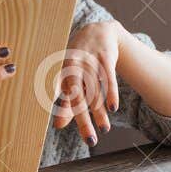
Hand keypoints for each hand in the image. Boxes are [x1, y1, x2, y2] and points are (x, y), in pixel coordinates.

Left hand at [51, 20, 123, 145]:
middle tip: (90, 140)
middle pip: (79, 97)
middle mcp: (75, 66)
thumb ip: (65, 101)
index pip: (62, 95)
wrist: (97, 31)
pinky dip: (111, 93)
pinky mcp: (106, 58)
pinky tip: (112, 108)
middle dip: (84, 119)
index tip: (59, 126)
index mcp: (63, 72)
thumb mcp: (70, 77)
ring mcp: (91, 62)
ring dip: (99, 112)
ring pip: (95, 91)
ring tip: (104, 129)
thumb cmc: (79, 60)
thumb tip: (57, 125)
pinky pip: (108, 78)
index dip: (61, 109)